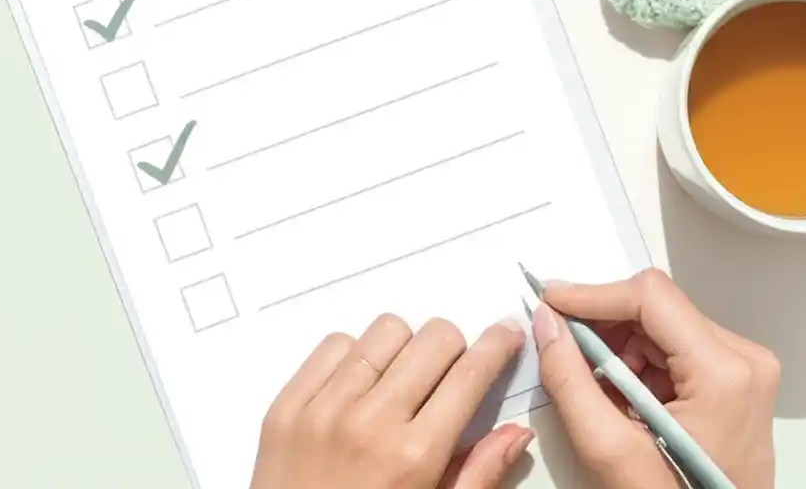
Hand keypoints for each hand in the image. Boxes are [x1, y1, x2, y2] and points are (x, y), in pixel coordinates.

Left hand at [250, 314, 530, 488]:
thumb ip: (479, 474)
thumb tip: (519, 432)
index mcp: (414, 456)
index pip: (470, 374)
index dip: (498, 345)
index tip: (506, 334)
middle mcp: (370, 422)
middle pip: (434, 339)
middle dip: (453, 348)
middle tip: (449, 371)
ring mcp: (323, 409)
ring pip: (385, 331)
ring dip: (403, 348)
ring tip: (400, 379)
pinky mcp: (287, 405)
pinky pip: (333, 345)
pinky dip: (353, 356)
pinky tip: (358, 386)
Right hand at [533, 269, 778, 488]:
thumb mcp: (610, 451)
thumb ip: (571, 381)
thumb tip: (547, 324)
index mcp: (724, 373)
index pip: (651, 297)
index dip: (594, 295)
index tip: (551, 302)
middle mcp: (746, 359)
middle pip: (658, 309)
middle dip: (605, 327)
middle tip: (565, 353)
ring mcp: (746, 368)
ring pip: (664, 326)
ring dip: (621, 348)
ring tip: (599, 392)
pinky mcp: (738, 380)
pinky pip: (678, 349)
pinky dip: (641, 365)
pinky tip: (625, 400)